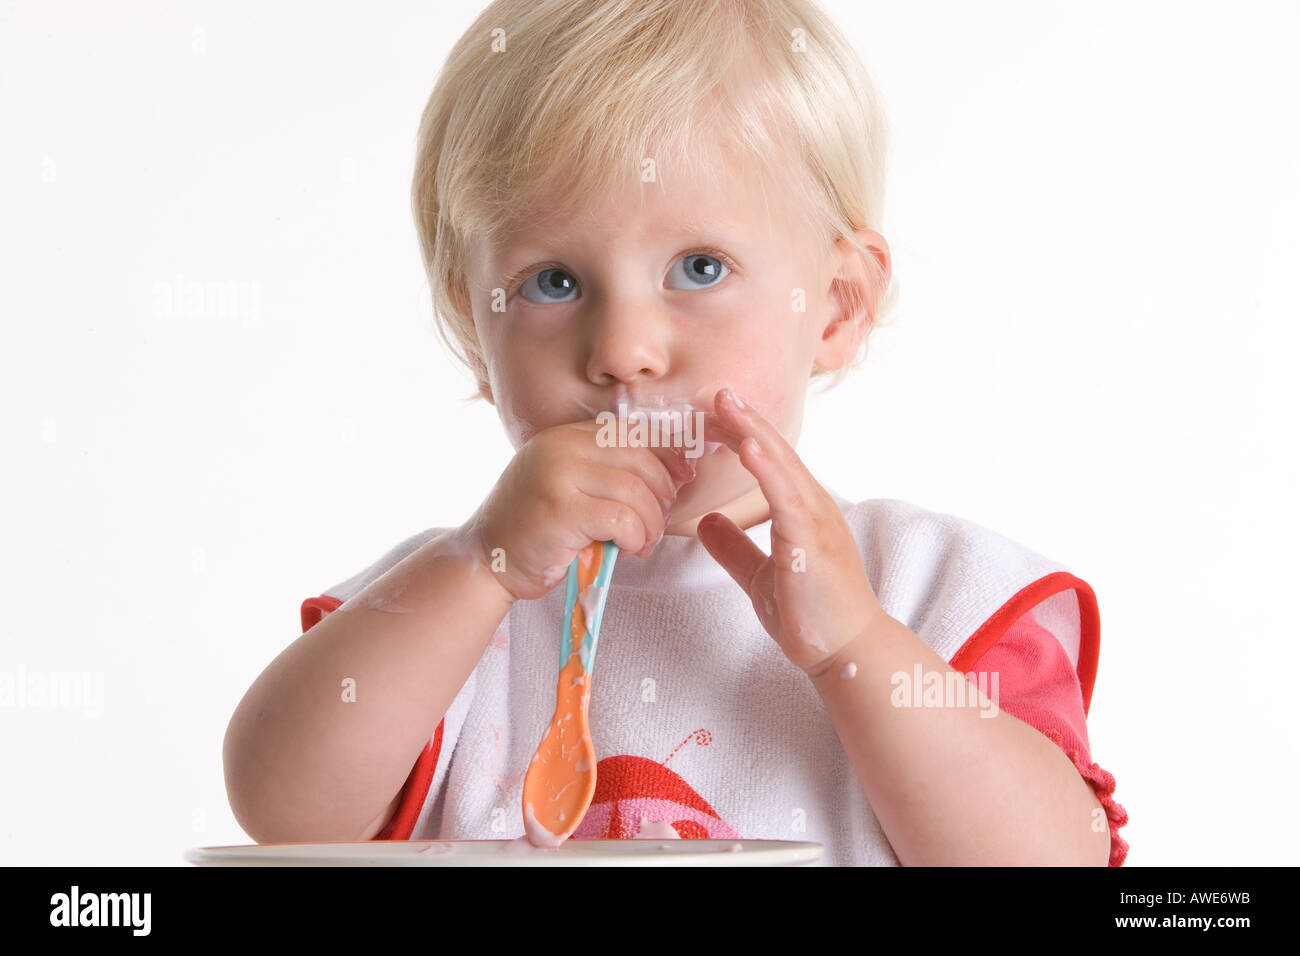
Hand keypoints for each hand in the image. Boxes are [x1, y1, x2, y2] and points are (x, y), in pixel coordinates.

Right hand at [462, 418, 698, 602]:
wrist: (485, 560)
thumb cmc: (534, 529)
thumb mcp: (567, 485)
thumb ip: (604, 472)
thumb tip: (672, 472)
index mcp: (565, 436)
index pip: (632, 431)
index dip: (667, 454)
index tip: (683, 479)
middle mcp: (560, 447)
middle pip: (640, 458)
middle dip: (663, 493)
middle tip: (660, 523)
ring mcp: (558, 475)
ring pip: (635, 491)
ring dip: (651, 522)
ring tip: (644, 542)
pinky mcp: (561, 510)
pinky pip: (622, 519)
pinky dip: (636, 537)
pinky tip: (629, 549)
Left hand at [696, 388, 886, 676]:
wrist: (846, 652)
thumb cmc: (812, 615)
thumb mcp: (761, 576)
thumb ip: (736, 548)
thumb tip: (707, 523)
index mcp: (801, 513)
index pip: (770, 463)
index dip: (743, 434)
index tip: (715, 412)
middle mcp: (813, 508)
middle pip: (776, 453)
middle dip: (747, 420)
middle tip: (717, 390)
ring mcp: (816, 522)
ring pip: (783, 466)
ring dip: (754, 431)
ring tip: (727, 403)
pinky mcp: (812, 542)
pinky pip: (786, 498)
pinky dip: (767, 469)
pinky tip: (746, 445)